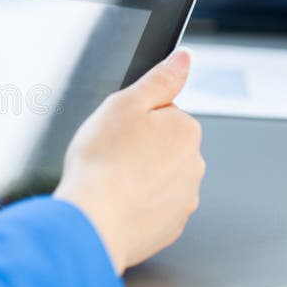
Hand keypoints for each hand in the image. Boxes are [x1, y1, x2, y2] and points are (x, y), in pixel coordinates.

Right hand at [55, 49, 204, 274]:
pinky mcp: (170, 227)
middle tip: (109, 156)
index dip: (133, 120)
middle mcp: (193, 166)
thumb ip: (159, 79)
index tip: (116, 132)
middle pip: (162, 147)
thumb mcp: (124, 104)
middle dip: (139, 149)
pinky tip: (115, 202)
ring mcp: (184, 200)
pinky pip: (152, 208)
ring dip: (138, 178)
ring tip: (109, 181)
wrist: (93, 220)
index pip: (162, 114)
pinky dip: (136, 205)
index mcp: (185, 131)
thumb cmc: (101, 163)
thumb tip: (184, 59)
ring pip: (158, 179)